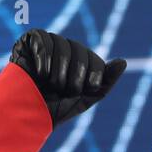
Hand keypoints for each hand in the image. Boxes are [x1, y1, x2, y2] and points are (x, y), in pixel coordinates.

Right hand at [9, 29, 125, 127]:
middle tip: (64, 90)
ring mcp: (48, 42)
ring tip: (51, 85)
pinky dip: (43, 60)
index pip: (95, 60)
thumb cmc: (57, 107)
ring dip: (59, 71)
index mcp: (81, 60)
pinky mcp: (30, 39)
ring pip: (62, 46)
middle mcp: (66, 48)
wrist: (28, 112)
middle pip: (80, 51)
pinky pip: (43, 40)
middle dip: (75, 76)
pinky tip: (40, 74)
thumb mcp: (87, 97)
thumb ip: (105, 80)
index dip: (92, 76)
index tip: (82, 91)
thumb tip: (123, 62)